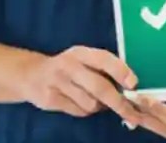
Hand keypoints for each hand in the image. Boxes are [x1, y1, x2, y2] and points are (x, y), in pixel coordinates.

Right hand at [20, 45, 142, 127]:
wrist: (31, 74)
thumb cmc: (67, 67)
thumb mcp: (82, 59)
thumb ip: (103, 68)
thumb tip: (130, 86)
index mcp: (81, 52)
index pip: (103, 59)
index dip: (120, 71)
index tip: (133, 83)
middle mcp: (69, 65)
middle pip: (99, 86)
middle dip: (118, 102)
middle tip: (131, 112)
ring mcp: (58, 83)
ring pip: (90, 103)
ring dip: (99, 107)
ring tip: (97, 101)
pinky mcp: (51, 99)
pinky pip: (78, 111)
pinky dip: (86, 111)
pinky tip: (81, 102)